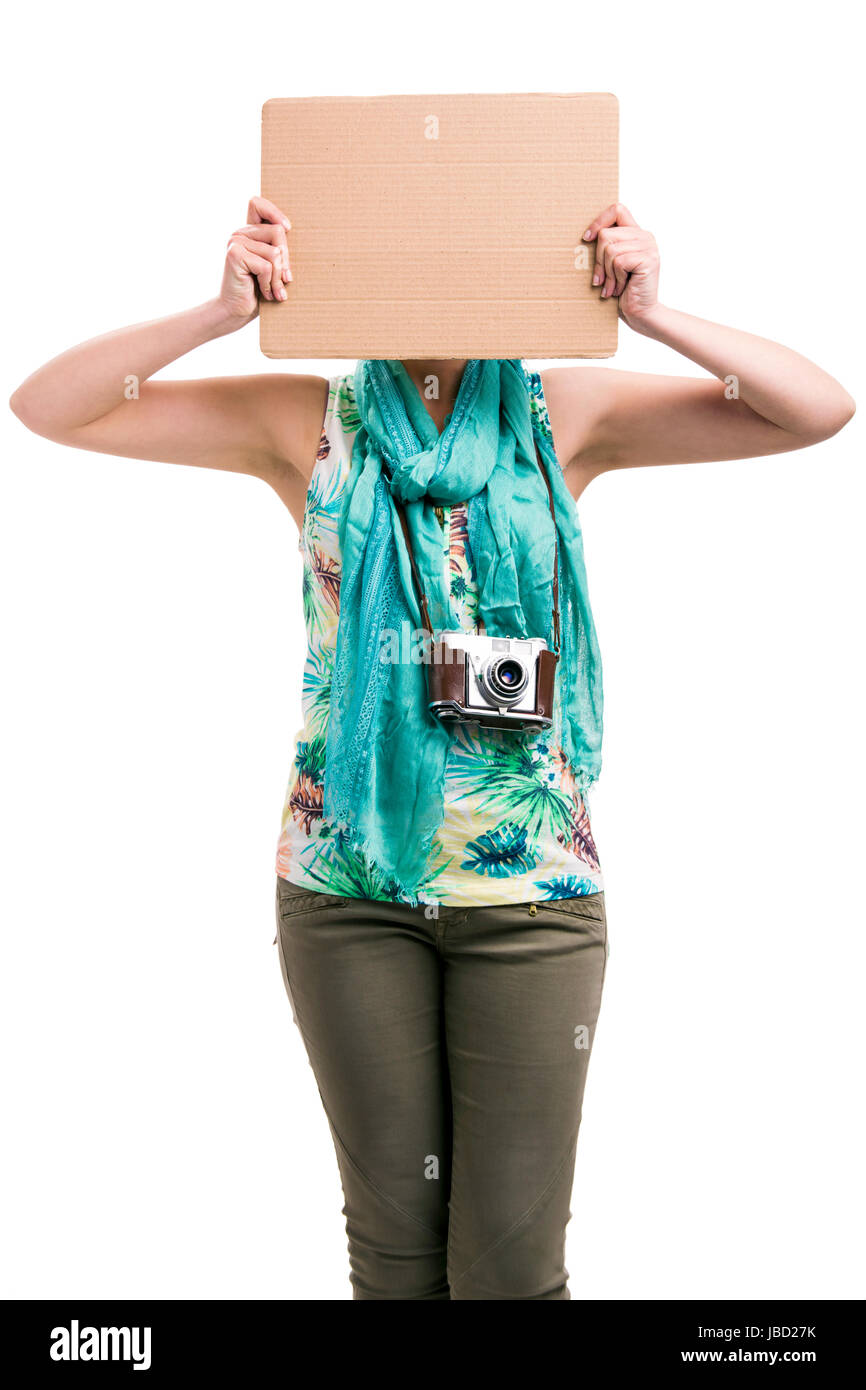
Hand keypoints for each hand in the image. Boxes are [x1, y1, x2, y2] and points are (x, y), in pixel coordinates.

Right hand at [218, 195, 292, 326]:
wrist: (236, 311)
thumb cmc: (257, 291)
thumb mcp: (273, 267)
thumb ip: (278, 250)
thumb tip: (290, 233)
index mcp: (249, 233)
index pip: (257, 204)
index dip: (274, 212)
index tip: (288, 228)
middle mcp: (240, 234)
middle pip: (277, 232)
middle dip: (285, 260)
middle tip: (286, 281)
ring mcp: (235, 242)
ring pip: (274, 252)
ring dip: (277, 278)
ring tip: (273, 291)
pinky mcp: (235, 254)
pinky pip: (266, 266)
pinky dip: (269, 283)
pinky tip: (263, 292)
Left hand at [582, 203, 659, 328]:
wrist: (640, 313)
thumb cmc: (623, 292)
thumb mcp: (612, 266)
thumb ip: (607, 247)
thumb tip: (585, 237)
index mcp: (637, 234)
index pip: (617, 209)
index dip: (599, 221)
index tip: (587, 239)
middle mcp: (645, 236)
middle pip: (606, 234)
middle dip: (598, 260)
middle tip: (601, 280)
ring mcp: (648, 246)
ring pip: (610, 249)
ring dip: (607, 273)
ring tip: (613, 287)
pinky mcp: (648, 259)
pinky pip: (618, 261)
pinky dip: (615, 278)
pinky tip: (621, 288)